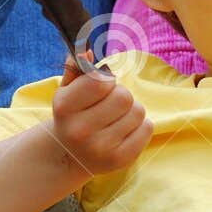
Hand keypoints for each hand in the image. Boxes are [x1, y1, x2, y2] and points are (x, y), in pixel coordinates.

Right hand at [51, 55, 151, 178]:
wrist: (70, 156)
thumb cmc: (73, 115)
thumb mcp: (66, 91)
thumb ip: (76, 68)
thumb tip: (86, 52)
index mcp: (65, 108)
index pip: (100, 82)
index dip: (106, 80)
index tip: (101, 87)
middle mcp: (80, 130)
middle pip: (124, 96)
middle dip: (121, 95)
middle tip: (110, 104)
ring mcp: (101, 148)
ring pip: (138, 111)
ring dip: (131, 110)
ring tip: (116, 118)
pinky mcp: (121, 159)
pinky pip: (147, 128)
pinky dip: (141, 125)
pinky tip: (125, 130)